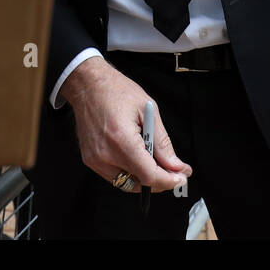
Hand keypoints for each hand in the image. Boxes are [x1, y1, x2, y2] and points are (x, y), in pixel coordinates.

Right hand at [59, 56, 189, 192]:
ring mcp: (95, 159)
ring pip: (127, 183)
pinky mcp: (90, 160)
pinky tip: (137, 158)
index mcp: (121, 140)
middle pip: (139, 183)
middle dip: (160, 180)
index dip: (168, 180)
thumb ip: (162, 143)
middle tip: (174, 170)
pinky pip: (114, 176)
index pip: (149, 175)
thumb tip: (175, 165)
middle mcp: (105, 154)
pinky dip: (129, 172)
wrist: (88, 85)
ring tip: (155, 161)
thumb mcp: (148, 111)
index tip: (181, 177)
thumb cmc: (116, 91)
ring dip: (144, 177)